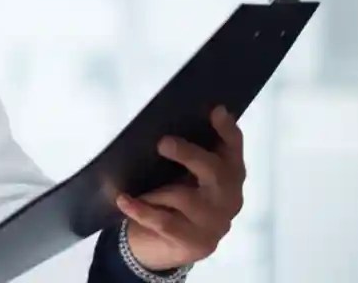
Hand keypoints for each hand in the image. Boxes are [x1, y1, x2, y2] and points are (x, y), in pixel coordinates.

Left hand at [115, 105, 245, 271]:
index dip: (227, 131)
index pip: (234, 149)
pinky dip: (141, 210)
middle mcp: (230, 198)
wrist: (165, 246)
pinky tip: (123, 200)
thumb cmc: (172, 199)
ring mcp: (216, 224)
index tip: (216, 110)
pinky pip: (164, 222)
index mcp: (230, 175)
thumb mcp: (180, 175)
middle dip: (190, 155)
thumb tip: (160, 129)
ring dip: (157, 191)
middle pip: (217, 172)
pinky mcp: (196, 243)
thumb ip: (182, 156)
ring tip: (136, 187)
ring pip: (186, 199)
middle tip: (163, 143)